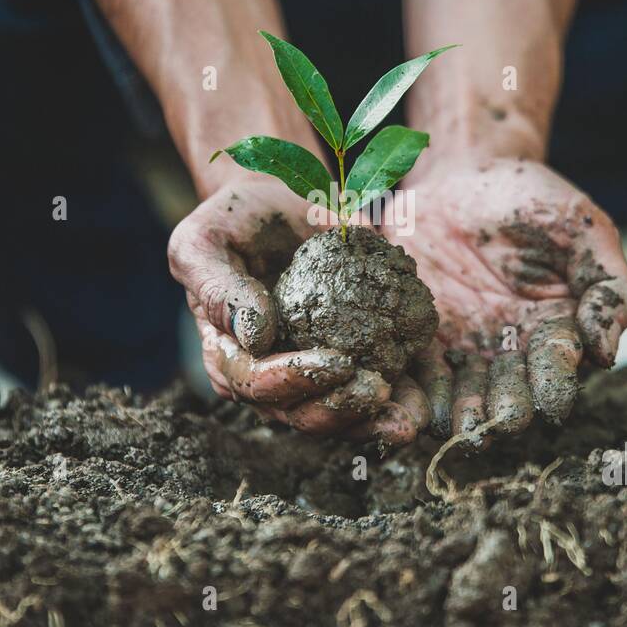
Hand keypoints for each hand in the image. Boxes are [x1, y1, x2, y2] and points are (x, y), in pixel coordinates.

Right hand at [168, 176, 431, 445]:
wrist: (277, 203)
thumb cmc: (233, 223)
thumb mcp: (204, 244)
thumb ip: (218, 288)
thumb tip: (253, 335)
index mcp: (229, 356)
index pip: (255, 384)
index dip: (292, 381)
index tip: (335, 361)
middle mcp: (270, 376)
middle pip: (301, 412)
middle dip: (340, 410)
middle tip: (377, 390)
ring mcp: (312, 375)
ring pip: (340, 416)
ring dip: (374, 423)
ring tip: (406, 420)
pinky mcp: (353, 361)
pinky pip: (375, 392)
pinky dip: (400, 402)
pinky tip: (423, 405)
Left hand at [388, 158, 626, 444]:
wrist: (461, 173)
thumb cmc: (530, 197)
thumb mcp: (581, 228)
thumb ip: (607, 286)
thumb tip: (607, 351)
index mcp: (555, 328)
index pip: (557, 364)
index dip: (555, 384)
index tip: (552, 404)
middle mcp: (509, 350)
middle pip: (508, 390)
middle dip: (502, 411)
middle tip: (495, 426)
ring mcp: (462, 347)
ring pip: (460, 392)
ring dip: (455, 414)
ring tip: (448, 428)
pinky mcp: (420, 338)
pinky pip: (415, 371)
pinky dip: (410, 394)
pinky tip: (402, 411)